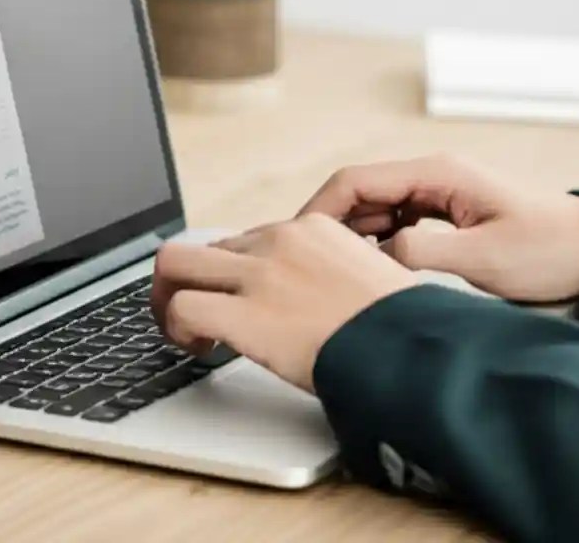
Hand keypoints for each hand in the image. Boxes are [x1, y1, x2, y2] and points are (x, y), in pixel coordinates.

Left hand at [150, 213, 417, 391]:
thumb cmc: (403, 326)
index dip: (232, 275)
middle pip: (202, 246)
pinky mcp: (247, 312)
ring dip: (165, 298)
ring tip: (180, 331)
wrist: (413, 347)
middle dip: (183, 280)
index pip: (246, 240)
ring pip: (174, 263)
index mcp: (312, 230)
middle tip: (188, 312)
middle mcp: (281, 241)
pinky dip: (176, 329)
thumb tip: (324, 300)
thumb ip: (337, 276)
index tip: (236, 300)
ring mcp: (260, 274)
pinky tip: (199, 349)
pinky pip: (181, 307)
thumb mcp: (373, 279)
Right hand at [299, 155, 578, 301]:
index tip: (296, 243)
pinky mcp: (446, 215)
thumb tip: (378, 254)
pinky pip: (396, 223)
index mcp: (437, 175)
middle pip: (359, 193)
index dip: (318, 211)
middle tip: (305, 266)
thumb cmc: (548, 248)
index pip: (355, 181)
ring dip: (351, 237)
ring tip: (331, 274)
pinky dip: (377, 244)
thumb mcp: (484, 257)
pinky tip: (370, 272)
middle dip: (327, 226)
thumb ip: (425, 253)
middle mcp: (432, 177)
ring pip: (374, 210)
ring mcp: (438, 194)